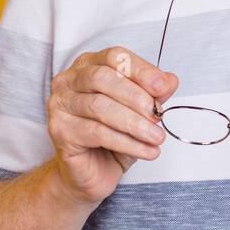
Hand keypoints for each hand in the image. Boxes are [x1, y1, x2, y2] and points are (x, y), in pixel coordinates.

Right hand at [46, 46, 178, 206]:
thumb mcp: (139, 112)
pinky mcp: (59, 131)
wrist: (92, 172)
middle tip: (158, 115)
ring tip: (156, 137)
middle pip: (103, 78)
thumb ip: (153, 94)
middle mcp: (68, 81)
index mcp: (88, 66)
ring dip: (134, 123)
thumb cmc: (113, 137)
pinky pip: (97, 133)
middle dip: (136, 97)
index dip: (140, 70)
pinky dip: (127, 142)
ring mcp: (60, 105)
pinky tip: (146, 150)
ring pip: (100, 107)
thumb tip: (169, 81)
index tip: (163, 87)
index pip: (114, 57)